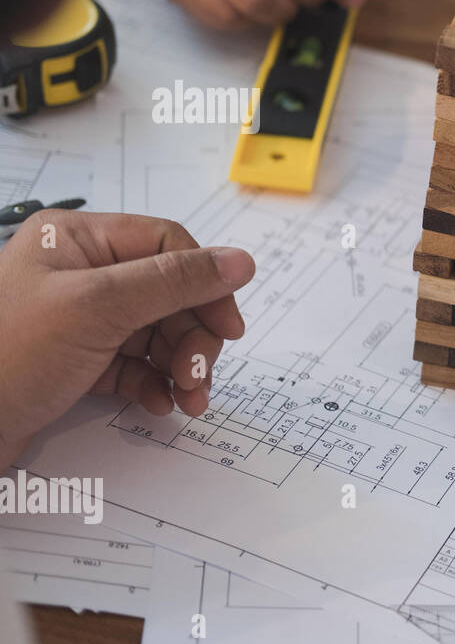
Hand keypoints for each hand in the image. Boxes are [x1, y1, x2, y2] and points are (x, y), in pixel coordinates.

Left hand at [0, 211, 255, 467]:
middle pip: (169, 293)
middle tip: (198, 375)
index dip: (205, 284)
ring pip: (157, 332)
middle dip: (193, 337)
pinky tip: (161, 403)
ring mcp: (77, 319)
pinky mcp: (76, 361)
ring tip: (188, 399)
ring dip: (181, 366)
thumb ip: (175, 282)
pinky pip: (135, 365)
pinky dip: (155, 384)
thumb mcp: (99, 308)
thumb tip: (241, 261)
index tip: (227, 328)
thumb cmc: (6, 357)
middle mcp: (79, 273)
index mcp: (77, 240)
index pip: (168, 246)